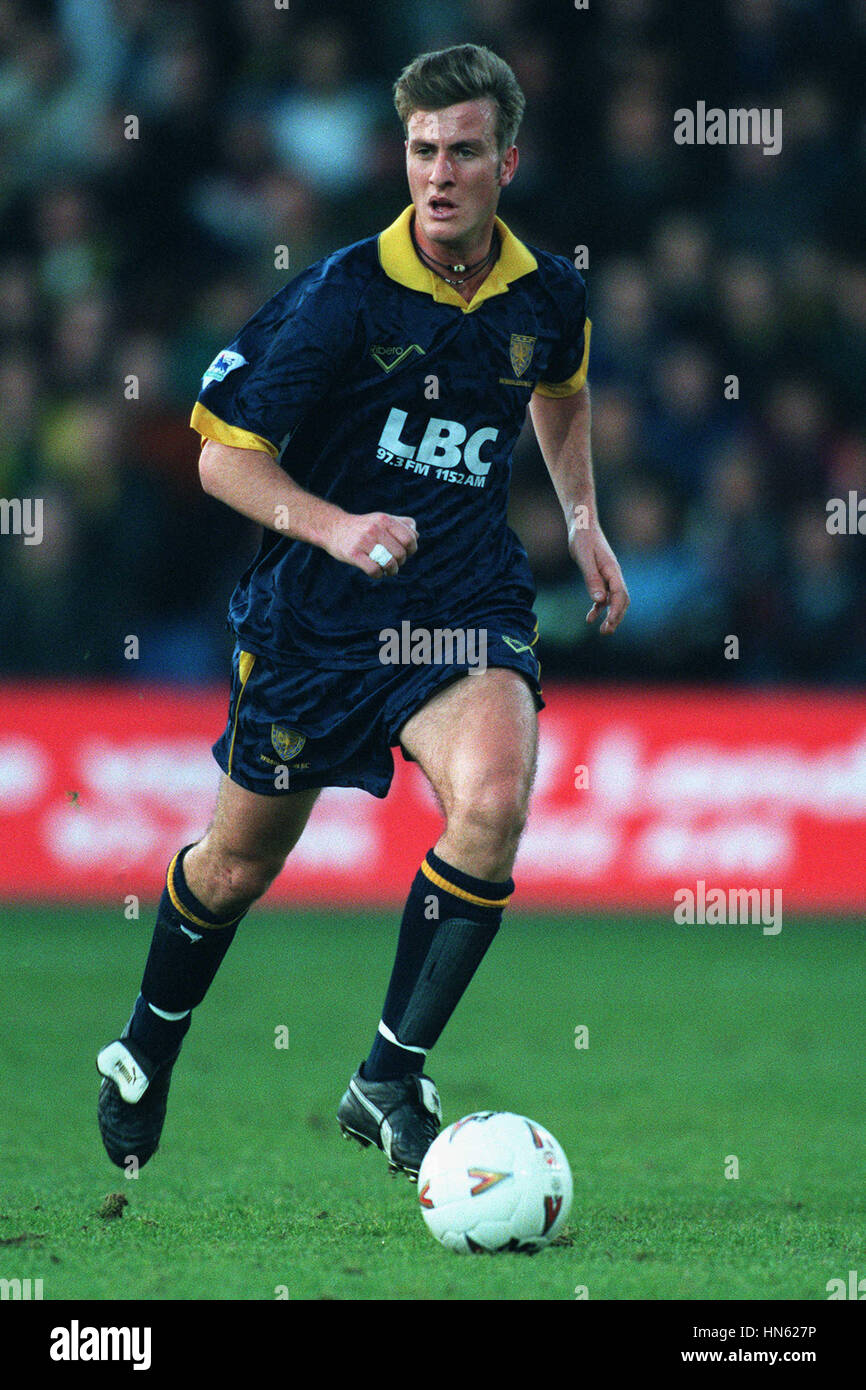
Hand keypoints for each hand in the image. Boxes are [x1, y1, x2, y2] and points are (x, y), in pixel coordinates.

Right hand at [323, 510, 418, 579]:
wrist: (333, 528)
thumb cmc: (363, 527)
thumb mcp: (381, 519)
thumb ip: (401, 524)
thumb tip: (416, 535)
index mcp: (385, 520)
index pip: (410, 538)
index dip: (412, 549)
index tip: (405, 552)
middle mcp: (375, 529)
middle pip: (401, 553)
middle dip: (400, 562)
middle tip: (394, 562)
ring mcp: (363, 541)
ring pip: (389, 563)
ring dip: (391, 571)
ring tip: (387, 570)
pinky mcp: (353, 554)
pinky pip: (374, 570)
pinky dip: (378, 575)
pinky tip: (376, 572)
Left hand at [568, 520, 628, 634]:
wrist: (581, 524)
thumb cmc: (582, 537)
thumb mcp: (584, 557)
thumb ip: (592, 578)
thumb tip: (599, 600)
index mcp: (612, 570)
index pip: (619, 595)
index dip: (616, 611)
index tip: (609, 624)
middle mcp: (613, 574)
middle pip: (621, 600)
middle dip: (616, 617)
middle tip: (607, 632)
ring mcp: (608, 575)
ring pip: (615, 600)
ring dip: (610, 615)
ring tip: (604, 631)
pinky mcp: (600, 575)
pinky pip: (604, 596)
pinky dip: (599, 607)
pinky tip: (590, 618)